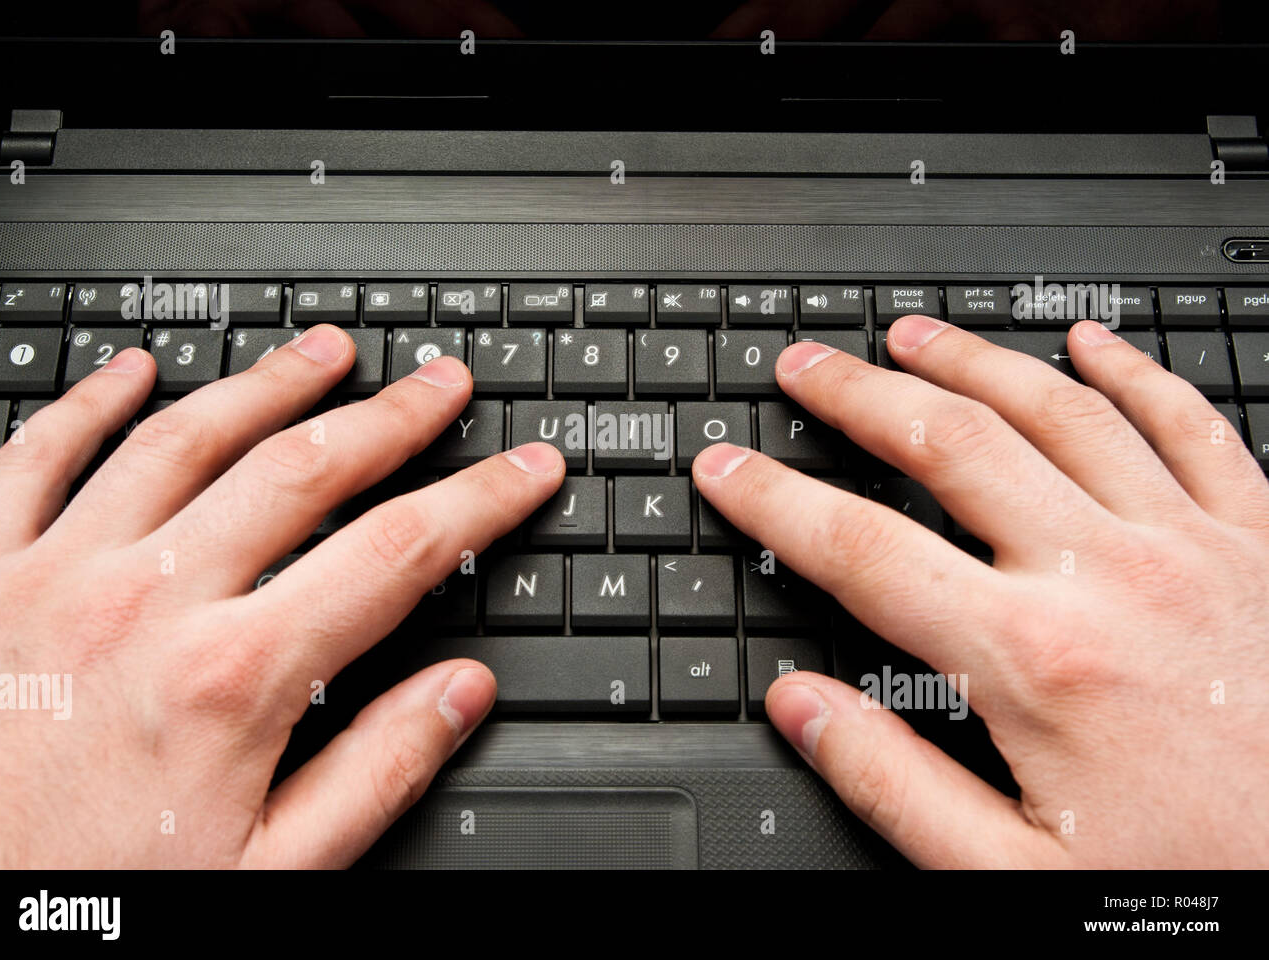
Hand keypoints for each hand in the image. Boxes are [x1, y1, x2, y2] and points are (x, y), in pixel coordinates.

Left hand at [0, 324, 562, 867]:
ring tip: (327, 351)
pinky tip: (132, 371)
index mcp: (232, 677)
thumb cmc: (95, 900)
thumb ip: (376, 774)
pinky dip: (88, 404)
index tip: (525, 468)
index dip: (479, 500)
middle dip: (390, 417)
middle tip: (441, 383)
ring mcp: (55, 579)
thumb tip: (462, 694)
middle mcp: (146, 605)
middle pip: (300, 470)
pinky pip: (34, 460)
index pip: (396, 554)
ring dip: (267, 384)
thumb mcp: (268, 873)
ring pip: (182, 439)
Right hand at [693, 316, 1268, 867]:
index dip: (776, 502)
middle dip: (859, 397)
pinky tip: (1090, 342)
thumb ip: (892, 783)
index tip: (728, 470)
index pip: (863, 551)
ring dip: (973, 362)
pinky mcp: (1260, 544)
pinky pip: (1192, 426)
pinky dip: (1136, 373)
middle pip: (952, 446)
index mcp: (1035, 658)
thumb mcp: (1016, 874)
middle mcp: (1109, 578)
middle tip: (806, 367)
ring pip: (1060, 412)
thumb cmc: (1198, 878)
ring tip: (912, 334)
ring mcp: (1191, 548)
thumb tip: (800, 709)